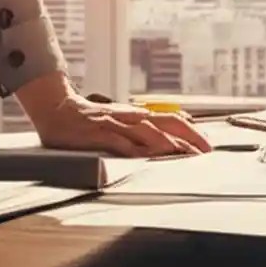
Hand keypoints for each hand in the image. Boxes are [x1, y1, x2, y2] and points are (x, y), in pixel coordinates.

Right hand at [16, 73, 211, 156]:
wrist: (56, 108)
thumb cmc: (90, 121)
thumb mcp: (120, 123)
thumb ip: (140, 132)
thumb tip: (165, 143)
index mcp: (138, 115)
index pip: (173, 119)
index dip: (193, 131)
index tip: (209, 146)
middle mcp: (131, 116)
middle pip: (167, 122)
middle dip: (189, 137)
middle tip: (205, 152)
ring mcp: (114, 123)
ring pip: (146, 131)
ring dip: (166, 143)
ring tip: (183, 154)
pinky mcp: (97, 133)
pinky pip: (118, 141)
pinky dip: (132, 149)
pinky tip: (143, 157)